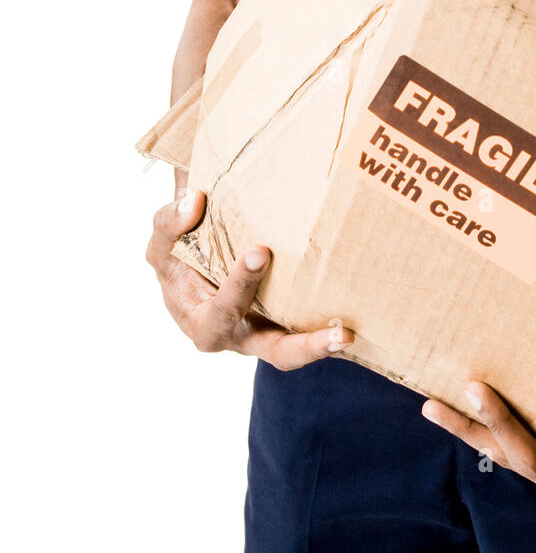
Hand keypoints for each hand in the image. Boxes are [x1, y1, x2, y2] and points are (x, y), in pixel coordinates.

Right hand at [146, 187, 354, 369]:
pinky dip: (330, 325)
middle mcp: (240, 336)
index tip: (259, 251)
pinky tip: (357, 310)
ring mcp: (267, 332)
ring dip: (326, 343)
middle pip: (276, 352)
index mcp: (204, 323)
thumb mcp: (162, 243)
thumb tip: (193, 200)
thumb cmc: (178, 261)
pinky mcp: (287, 323)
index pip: (223, 311)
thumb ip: (170, 223)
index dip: (240, 284)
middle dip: (306, 346)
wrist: (193, 271)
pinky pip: (309, 328)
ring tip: (353, 332)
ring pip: (298, 350)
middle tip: (339, 332)